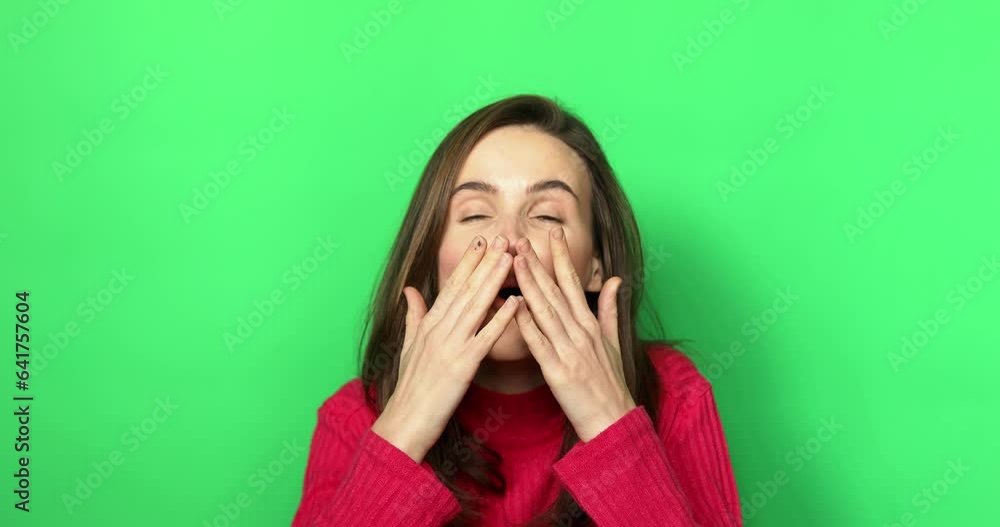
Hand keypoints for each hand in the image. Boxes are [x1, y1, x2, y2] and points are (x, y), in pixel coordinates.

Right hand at [372, 235, 520, 462]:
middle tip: (504, 238)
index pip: (452, 286)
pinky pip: (486, 337)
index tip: (483, 241)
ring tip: (511, 258)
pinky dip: (502, 318)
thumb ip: (413, 316)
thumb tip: (410, 290)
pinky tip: (516, 303)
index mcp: (429, 324)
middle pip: (467, 289)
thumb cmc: (409, 387)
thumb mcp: (408, 346)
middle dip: (486, 262)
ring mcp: (451, 345)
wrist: (405, 420)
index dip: (469, 262)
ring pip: (476, 306)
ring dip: (495, 280)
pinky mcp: (462, 365)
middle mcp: (439, 329)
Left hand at [512, 226, 634, 441]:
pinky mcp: (558, 371)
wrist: (613, 420)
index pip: (574, 283)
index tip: (551, 233)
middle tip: (521, 239)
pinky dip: (526, 323)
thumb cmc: (610, 383)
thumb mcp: (613, 342)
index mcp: (591, 324)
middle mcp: (580, 332)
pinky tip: (513, 306)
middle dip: (537, 263)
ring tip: (515, 262)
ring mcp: (569, 351)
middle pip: (555, 291)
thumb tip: (615, 280)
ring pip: (546, 311)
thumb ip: (610, 309)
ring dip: (529, 284)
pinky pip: (539, 343)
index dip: (561, 257)